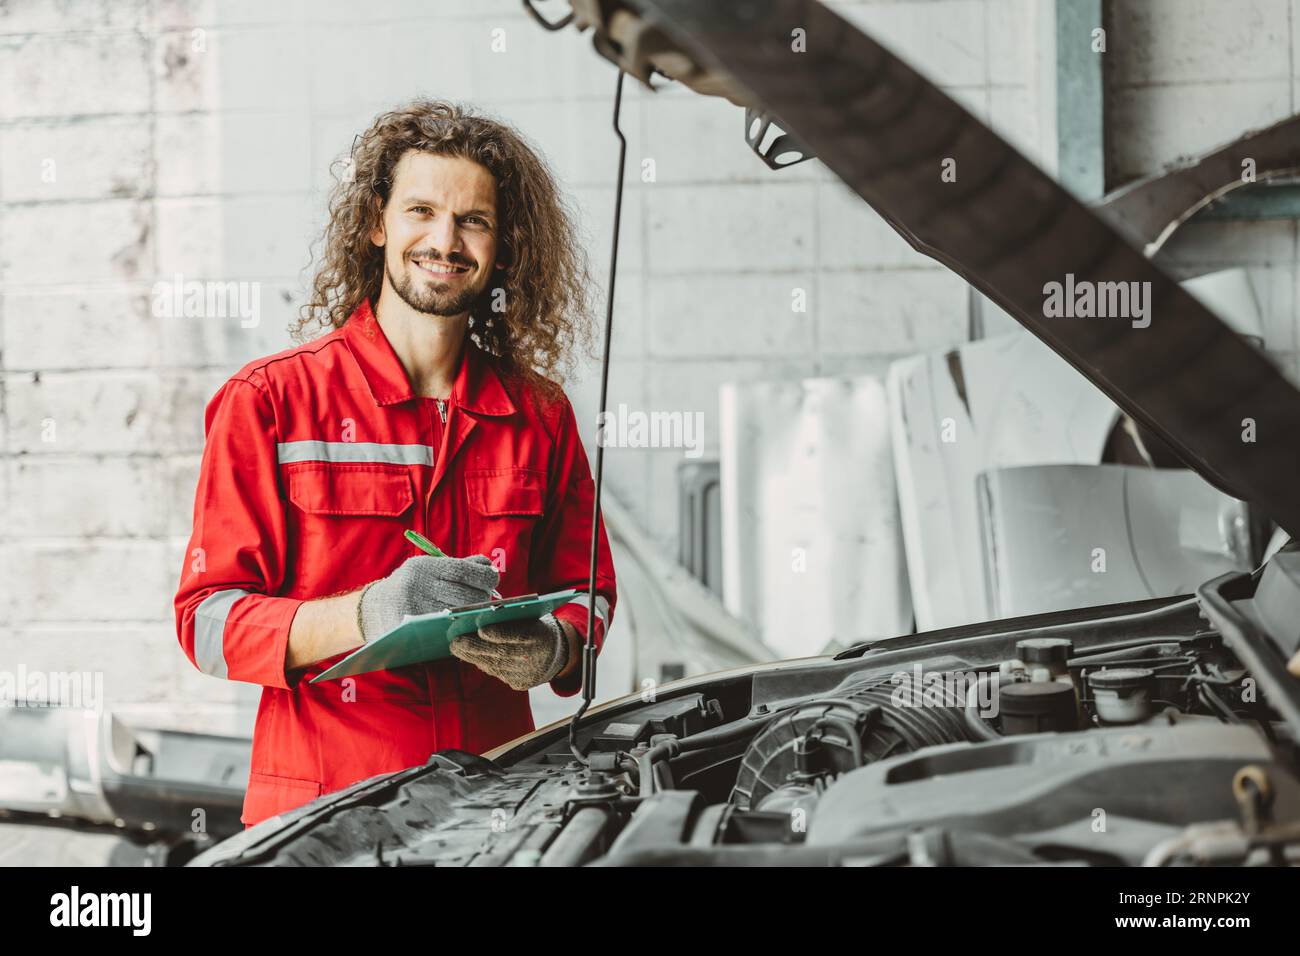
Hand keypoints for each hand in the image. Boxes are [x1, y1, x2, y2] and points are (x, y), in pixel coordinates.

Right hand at [357, 554, 498, 642]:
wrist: (371, 609)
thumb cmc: (409, 586)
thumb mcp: (428, 568)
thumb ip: (458, 565)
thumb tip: (488, 564)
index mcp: (423, 567)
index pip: (462, 570)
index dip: (484, 575)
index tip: (493, 579)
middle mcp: (416, 587)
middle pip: (464, 595)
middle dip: (482, 598)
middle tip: (488, 600)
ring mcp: (413, 610)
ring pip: (457, 614)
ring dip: (474, 613)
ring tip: (479, 611)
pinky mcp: (411, 630)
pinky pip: (443, 630)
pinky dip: (458, 627)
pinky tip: (465, 624)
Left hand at [449, 613, 568, 690]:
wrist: (558, 654)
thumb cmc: (537, 629)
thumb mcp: (531, 619)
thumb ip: (510, 619)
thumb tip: (480, 618)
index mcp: (540, 636)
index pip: (518, 636)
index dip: (499, 634)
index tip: (481, 629)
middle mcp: (535, 658)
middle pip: (501, 653)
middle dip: (475, 647)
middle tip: (455, 642)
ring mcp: (528, 674)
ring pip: (495, 665)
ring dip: (474, 656)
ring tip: (457, 647)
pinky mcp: (521, 684)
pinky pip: (498, 673)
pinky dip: (484, 664)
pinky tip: (472, 656)